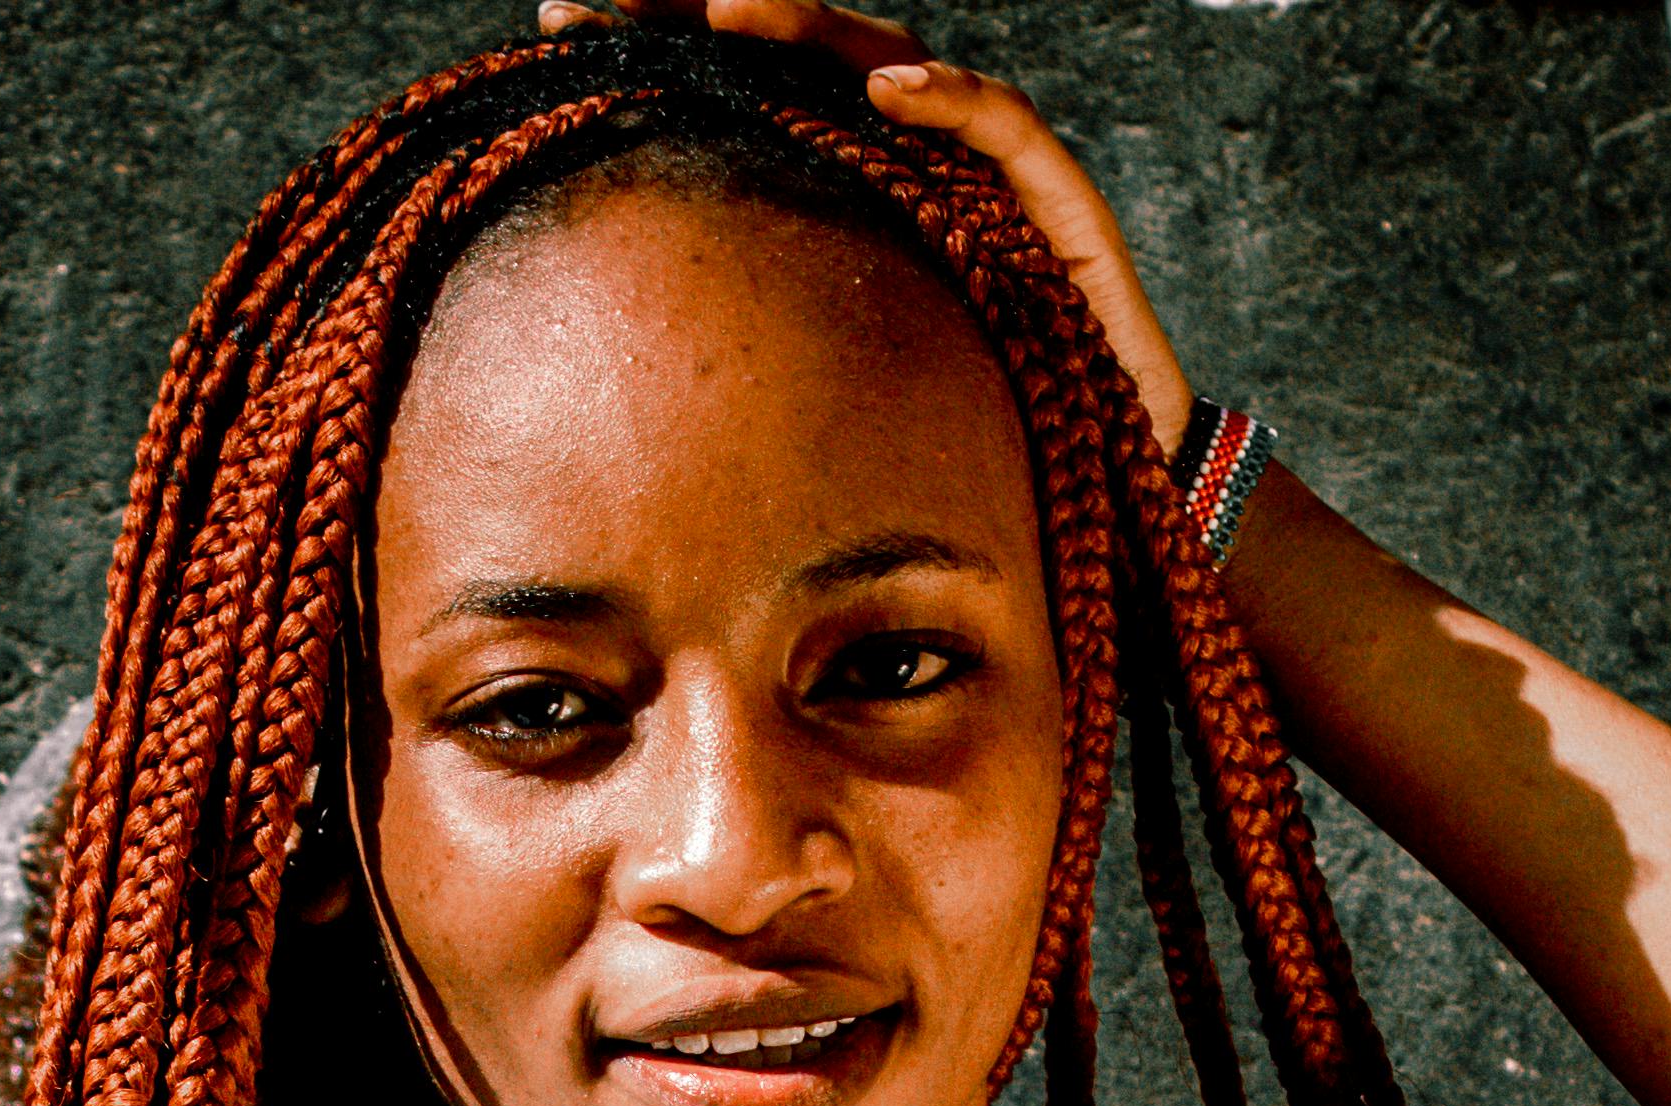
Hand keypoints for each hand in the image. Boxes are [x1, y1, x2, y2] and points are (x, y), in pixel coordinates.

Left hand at [540, 0, 1199, 447]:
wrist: (1111, 492)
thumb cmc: (962, 450)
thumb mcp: (814, 398)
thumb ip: (733, 353)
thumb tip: (584, 343)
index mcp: (838, 195)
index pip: (740, 92)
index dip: (657, 49)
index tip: (559, 27)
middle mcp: (905, 167)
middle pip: (799, 60)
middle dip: (706, 15)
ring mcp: (980, 178)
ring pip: (890, 68)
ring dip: (813, 32)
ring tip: (733, 9)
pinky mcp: (1057, 210)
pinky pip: (1005, 134)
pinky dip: (953, 102)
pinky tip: (891, 87)